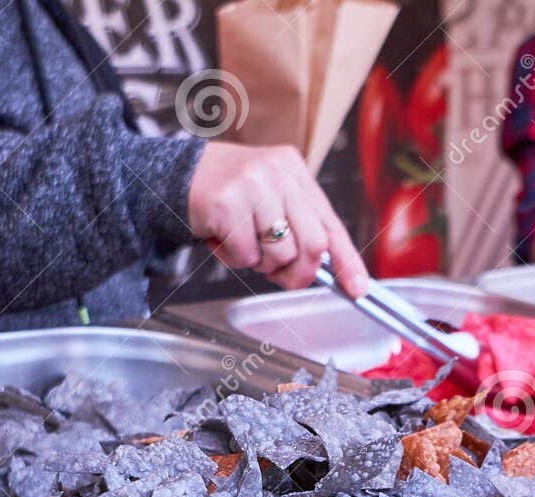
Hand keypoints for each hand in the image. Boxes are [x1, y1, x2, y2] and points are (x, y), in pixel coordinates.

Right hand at [187, 141, 369, 295]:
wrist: (175, 176)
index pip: (331, 222)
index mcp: (294, 170)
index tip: (358, 288)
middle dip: (299, 272)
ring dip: (260, 263)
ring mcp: (252, 185)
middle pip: (313, 243)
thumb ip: (297, 227)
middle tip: (281, 275)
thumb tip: (327, 271)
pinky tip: (221, 238)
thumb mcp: (269, 200)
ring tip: (242, 243)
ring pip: (280, 254)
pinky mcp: (227, 202)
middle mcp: (278, 173)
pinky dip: (233, 258)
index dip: (347, 260)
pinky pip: (246, 255)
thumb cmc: (227, 195)